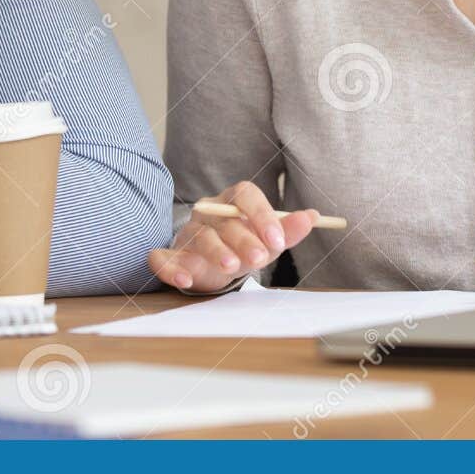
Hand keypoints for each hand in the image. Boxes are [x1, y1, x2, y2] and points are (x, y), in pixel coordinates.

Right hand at [149, 181, 317, 292]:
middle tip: (259, 258)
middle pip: (225, 220)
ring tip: (231, 267)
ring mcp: (188, 233)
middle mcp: (209, 212)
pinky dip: (171, 268)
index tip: (277, 239)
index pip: (246, 194)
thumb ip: (287, 230)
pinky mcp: (169, 256)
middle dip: (244, 239)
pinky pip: (163, 258)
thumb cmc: (242, 247)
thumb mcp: (267, 241)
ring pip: (199, 237)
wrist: (212, 267)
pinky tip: (187, 279)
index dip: (262, 215)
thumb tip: (311, 216)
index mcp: (233, 201)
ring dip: (216, 251)